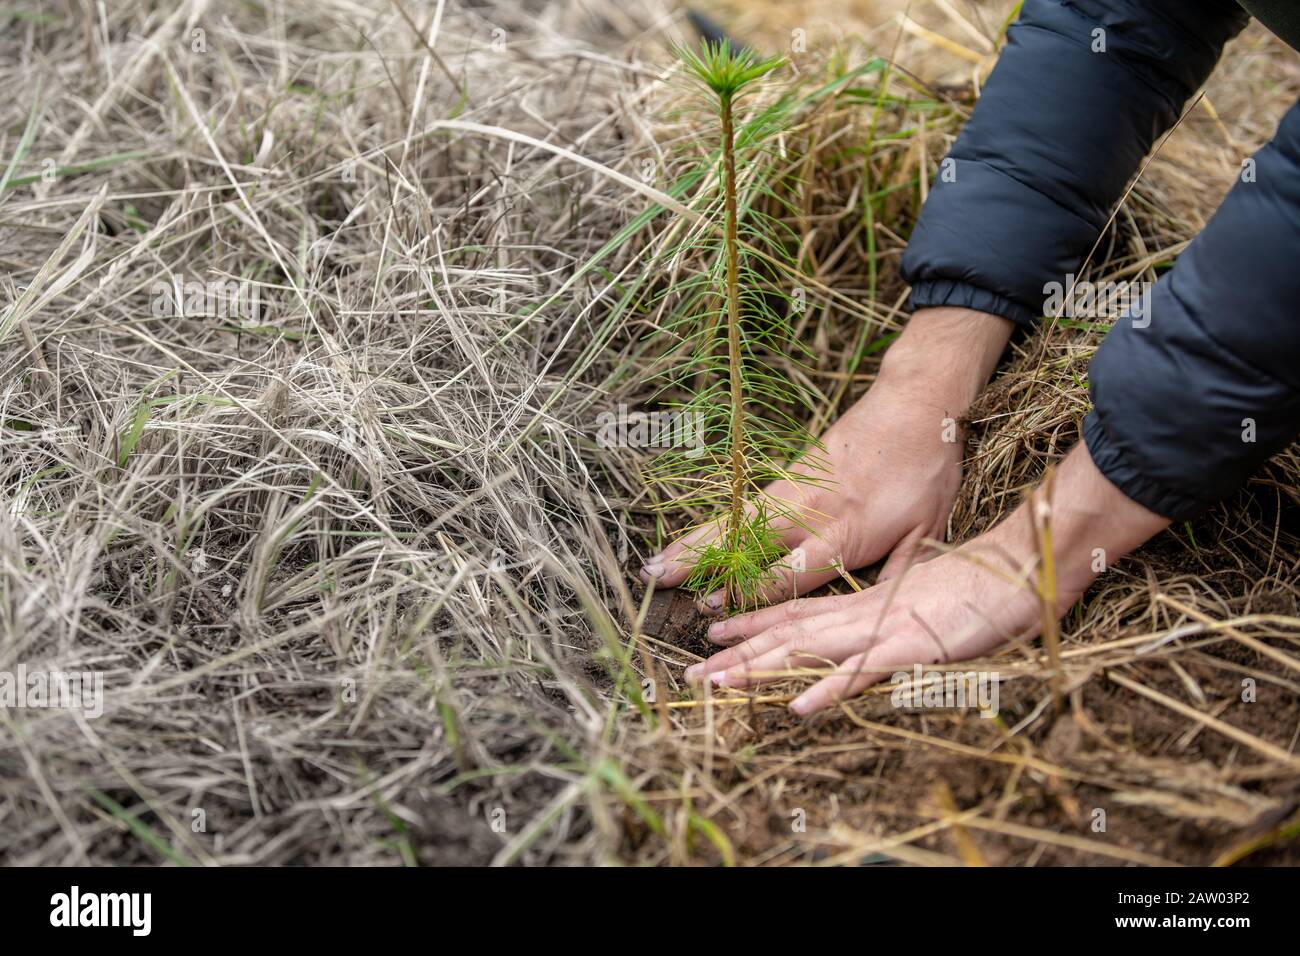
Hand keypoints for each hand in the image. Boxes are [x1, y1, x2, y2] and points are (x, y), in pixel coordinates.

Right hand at [640, 308, 1013, 609]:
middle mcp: (810, 513)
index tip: (715, 609)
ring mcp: (793, 491)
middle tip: (661, 584)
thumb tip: (886, 618)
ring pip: (733, 524)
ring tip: (653, 567)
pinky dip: (709, 527)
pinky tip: (684, 542)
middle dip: (702, 566)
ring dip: (690, 546)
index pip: (790, 571)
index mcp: (845, 533)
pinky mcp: (788, 476)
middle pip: (745, 544)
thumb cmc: (926, 472)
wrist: (913, 404)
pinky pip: (741, 508)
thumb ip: (900, 575)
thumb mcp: (927, 531)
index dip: (752, 592)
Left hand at [684, 441, 1169, 713]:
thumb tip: (862, 631)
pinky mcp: (911, 645)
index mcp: (863, 602)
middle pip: (787, 633)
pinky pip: (863, 672)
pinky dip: (828, 689)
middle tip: (692, 672)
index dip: (752, 624)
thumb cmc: (977, 587)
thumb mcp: (921, 602)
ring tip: (719, 684)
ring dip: (761, 669)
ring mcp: (883, 627)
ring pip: (809, 650)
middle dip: (736, 654)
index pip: (795, 612)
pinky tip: (796, 706)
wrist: (1021, 566)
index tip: (712, 634)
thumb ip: (888, 616)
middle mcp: (861, 612)